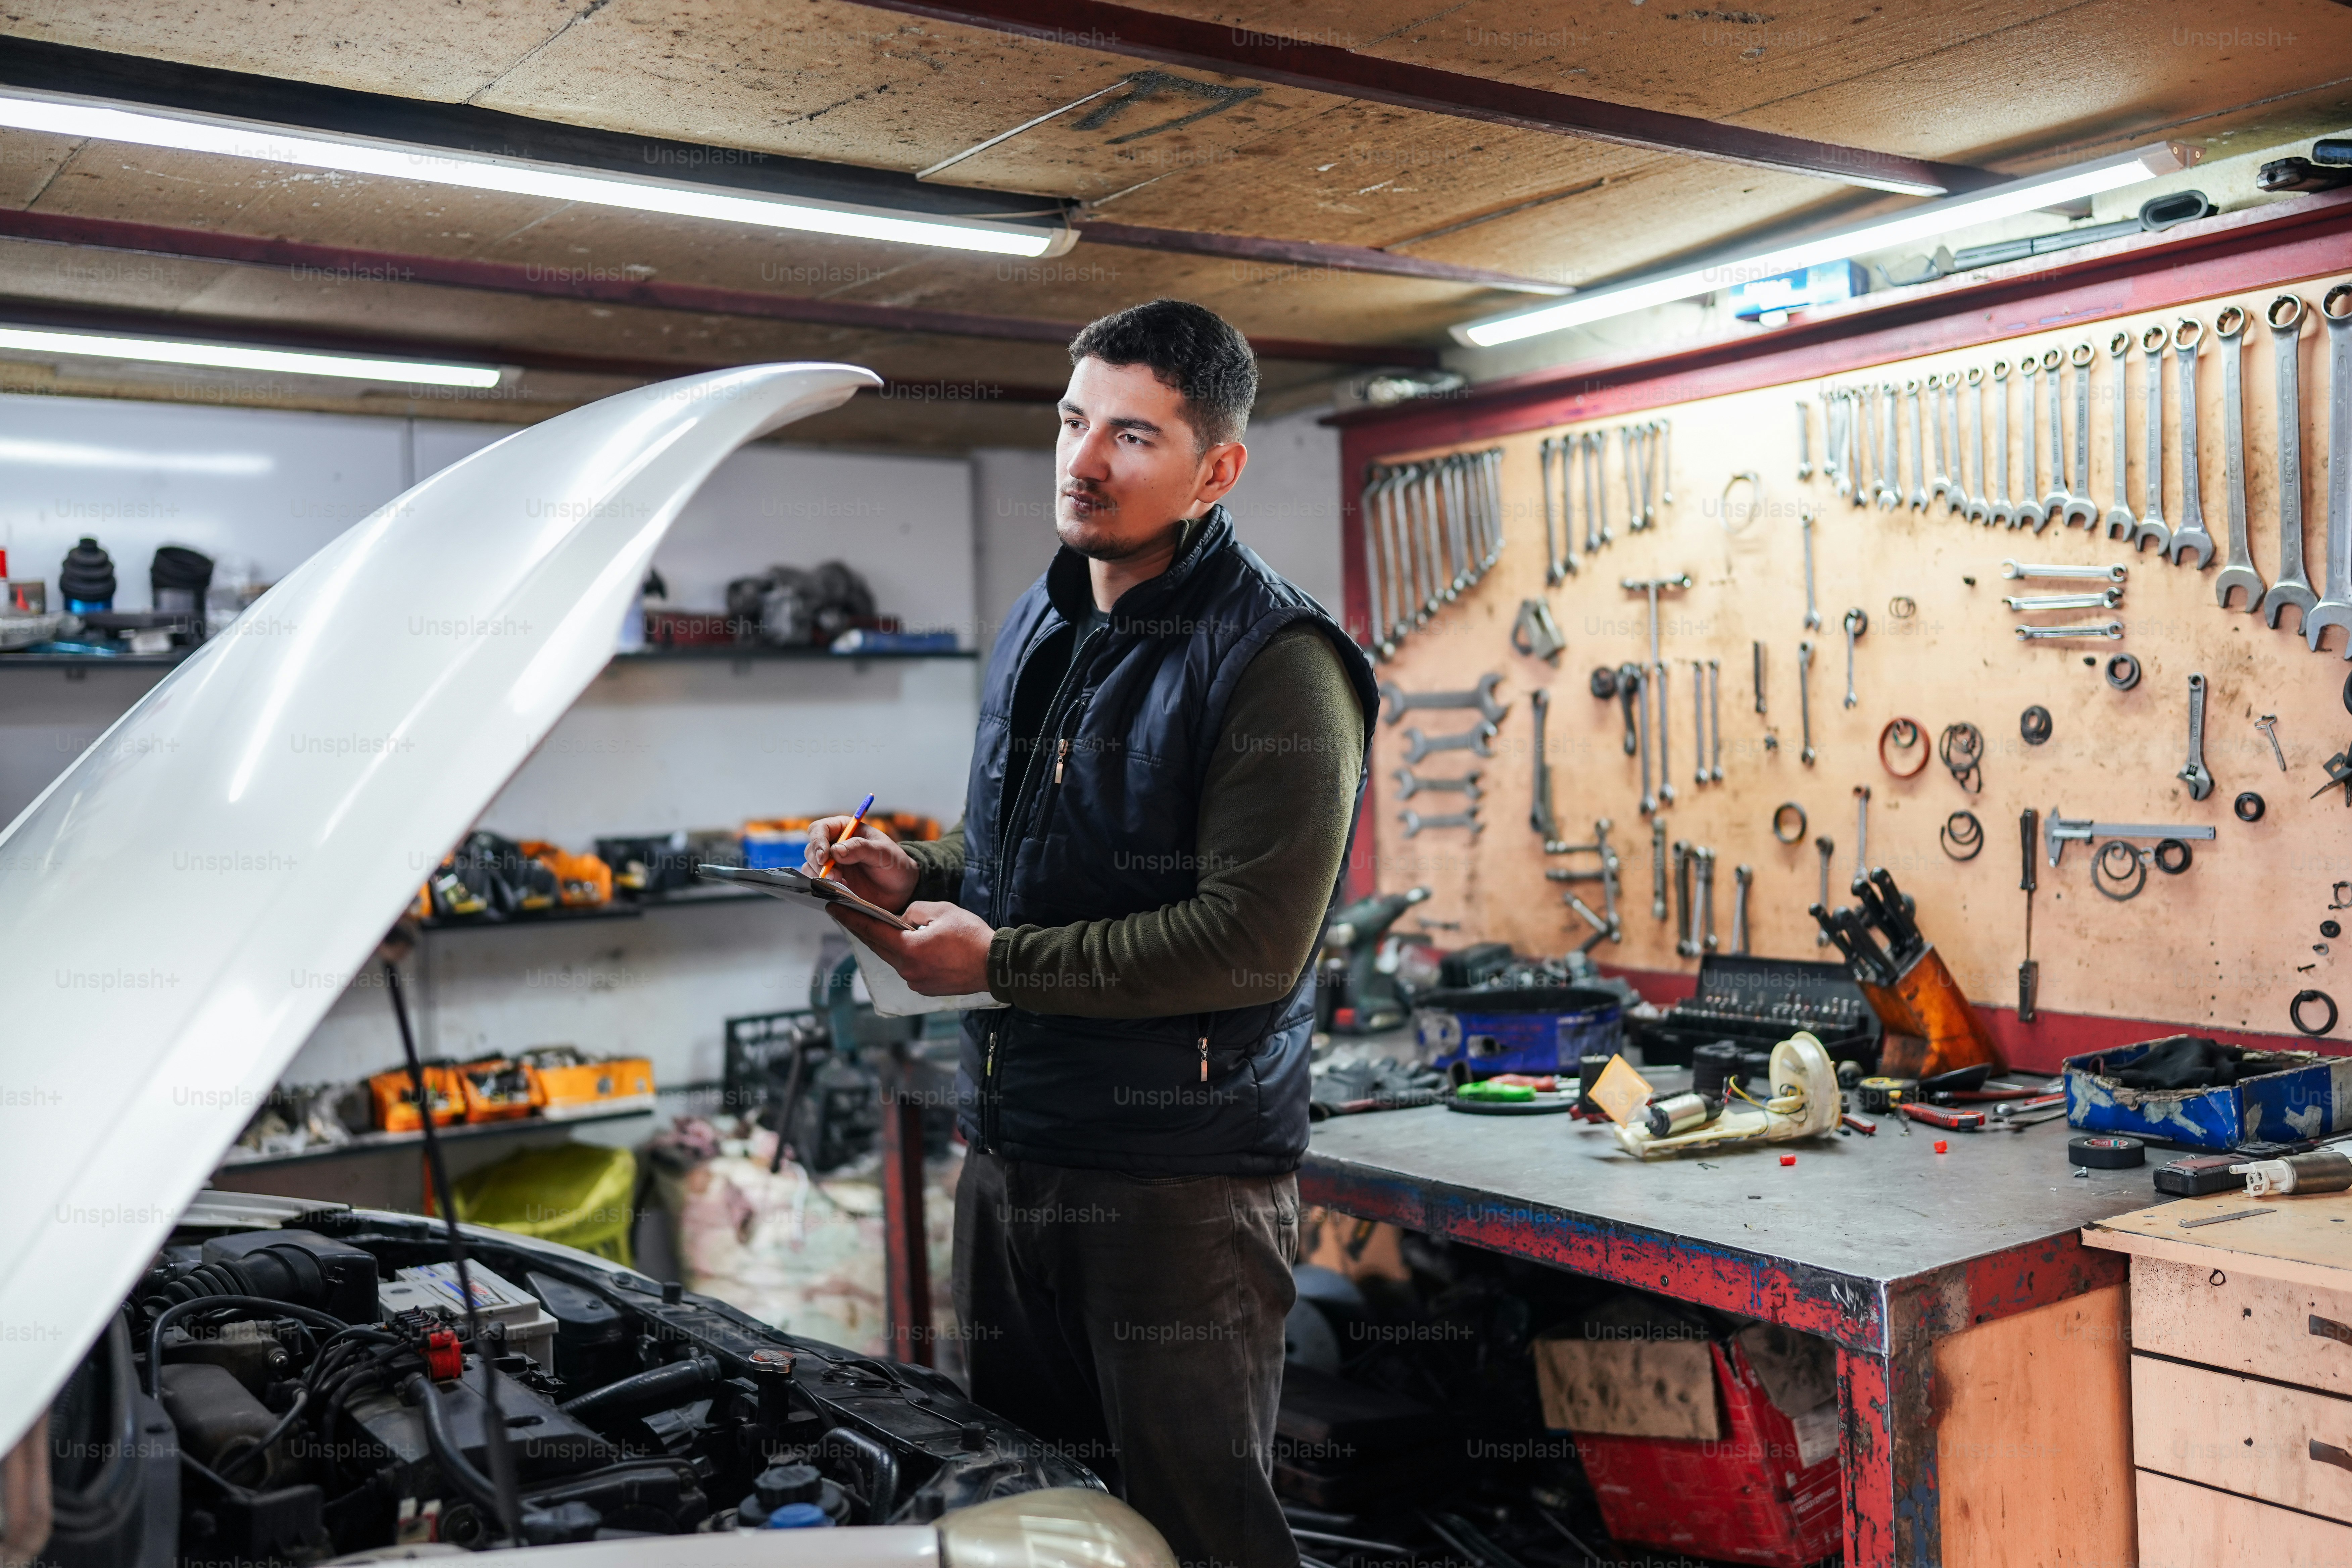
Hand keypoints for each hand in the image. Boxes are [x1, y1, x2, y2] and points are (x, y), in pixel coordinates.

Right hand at [804, 813, 917, 913]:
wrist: (902, 889)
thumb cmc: (895, 864)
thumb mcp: (883, 852)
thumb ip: (861, 848)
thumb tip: (836, 850)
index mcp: (846, 829)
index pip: (820, 828)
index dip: (818, 841)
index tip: (824, 856)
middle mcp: (835, 844)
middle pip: (812, 848)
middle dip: (818, 861)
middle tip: (835, 874)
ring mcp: (833, 863)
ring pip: (810, 865)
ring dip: (819, 874)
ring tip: (840, 881)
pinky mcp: (833, 880)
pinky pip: (816, 880)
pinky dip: (822, 885)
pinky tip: (840, 887)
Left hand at [833, 900, 993, 995]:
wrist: (996, 966)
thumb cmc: (972, 936)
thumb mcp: (942, 911)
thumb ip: (914, 912)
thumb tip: (903, 920)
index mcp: (908, 950)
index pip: (872, 931)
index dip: (851, 918)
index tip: (834, 909)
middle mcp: (907, 970)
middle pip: (878, 947)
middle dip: (862, 929)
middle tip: (846, 914)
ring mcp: (916, 982)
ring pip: (894, 958)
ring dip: (886, 943)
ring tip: (880, 927)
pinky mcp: (926, 988)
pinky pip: (908, 968)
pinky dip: (904, 955)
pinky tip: (910, 945)